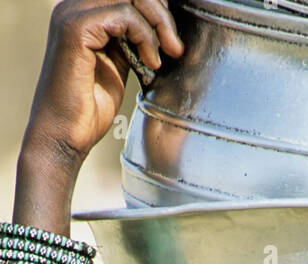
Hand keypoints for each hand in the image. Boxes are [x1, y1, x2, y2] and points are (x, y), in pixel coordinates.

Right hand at [22, 0, 183, 172]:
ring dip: (157, 24)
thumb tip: (162, 27)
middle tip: (174, 48)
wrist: (64, 137)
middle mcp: (74, 7)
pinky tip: (149, 64)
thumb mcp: (119, 65)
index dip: (156, 10)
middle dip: (160, 14)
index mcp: (84, 13)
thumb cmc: (89, 110)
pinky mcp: (75, 28)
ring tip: (162, 58)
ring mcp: (72, 14)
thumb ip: (132, 40)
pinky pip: (123, 14)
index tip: (172, 43)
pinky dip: (144, 36)